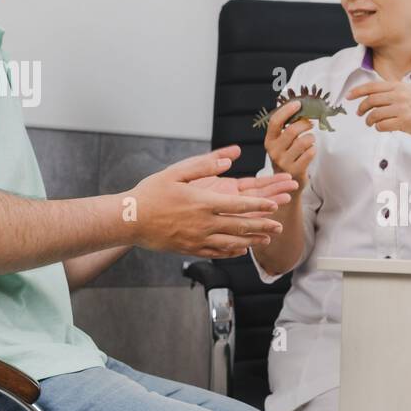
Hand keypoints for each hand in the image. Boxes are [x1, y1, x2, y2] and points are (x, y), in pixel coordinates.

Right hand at [128, 146, 284, 258]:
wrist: (129, 219)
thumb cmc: (151, 193)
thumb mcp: (176, 172)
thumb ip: (205, 165)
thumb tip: (230, 158)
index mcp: (203, 202)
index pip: (239, 204)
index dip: (260, 205)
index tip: (275, 205)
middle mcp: (204, 223)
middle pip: (241, 226)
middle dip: (263, 226)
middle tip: (280, 226)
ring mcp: (197, 239)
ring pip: (232, 243)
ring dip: (252, 241)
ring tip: (267, 239)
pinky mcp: (190, 249)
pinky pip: (217, 253)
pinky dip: (232, 252)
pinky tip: (242, 250)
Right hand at [263, 100, 315, 190]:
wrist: (287, 181)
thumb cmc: (287, 157)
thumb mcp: (281, 143)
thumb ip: (287, 127)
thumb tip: (299, 108)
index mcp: (269, 141)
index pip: (275, 122)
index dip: (286, 110)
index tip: (297, 104)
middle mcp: (274, 151)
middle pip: (292, 130)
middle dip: (305, 124)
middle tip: (310, 124)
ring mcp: (284, 162)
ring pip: (303, 142)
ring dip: (311, 138)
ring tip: (311, 139)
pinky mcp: (295, 170)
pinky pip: (310, 153)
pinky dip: (313, 149)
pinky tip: (311, 150)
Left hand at [346, 80, 410, 141]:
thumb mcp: (410, 93)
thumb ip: (394, 92)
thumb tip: (374, 95)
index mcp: (399, 86)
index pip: (372, 86)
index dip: (357, 91)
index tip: (348, 96)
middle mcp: (399, 95)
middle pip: (370, 100)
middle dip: (361, 108)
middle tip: (359, 113)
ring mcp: (401, 108)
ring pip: (374, 114)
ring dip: (369, 120)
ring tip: (370, 123)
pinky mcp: (404, 121)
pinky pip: (382, 125)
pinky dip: (379, 128)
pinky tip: (382, 128)